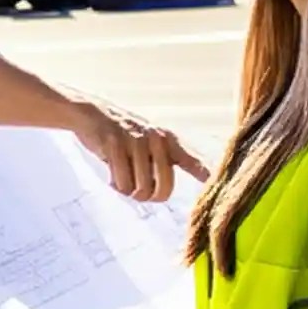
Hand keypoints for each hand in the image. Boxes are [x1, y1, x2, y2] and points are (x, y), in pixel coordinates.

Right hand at [69, 101, 209, 201]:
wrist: (89, 112)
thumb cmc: (122, 135)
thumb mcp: (149, 143)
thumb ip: (165, 162)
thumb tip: (176, 188)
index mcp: (169, 140)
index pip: (194, 161)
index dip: (207, 175)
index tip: (218, 186)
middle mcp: (156, 139)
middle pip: (164, 188)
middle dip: (149, 196)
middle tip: (137, 189)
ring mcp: (136, 140)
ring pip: (141, 189)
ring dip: (129, 190)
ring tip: (121, 176)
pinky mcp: (115, 144)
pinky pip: (122, 182)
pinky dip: (115, 184)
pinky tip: (111, 174)